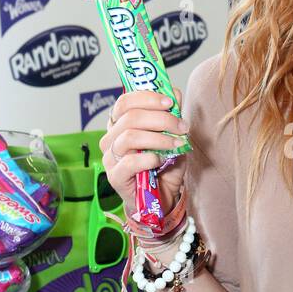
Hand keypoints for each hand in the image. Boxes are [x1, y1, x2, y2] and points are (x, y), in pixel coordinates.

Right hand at [99, 86, 188, 213]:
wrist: (162, 198)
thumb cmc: (163, 166)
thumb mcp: (172, 137)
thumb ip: (171, 115)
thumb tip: (175, 92)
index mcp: (120, 125)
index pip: (125, 102)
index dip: (147, 98)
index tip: (171, 102)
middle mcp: (111, 139)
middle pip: (129, 117)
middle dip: (161, 118)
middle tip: (181, 126)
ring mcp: (110, 158)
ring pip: (130, 137)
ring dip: (159, 138)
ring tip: (177, 143)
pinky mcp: (115, 176)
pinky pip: (130, 161)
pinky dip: (150, 158)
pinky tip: (162, 160)